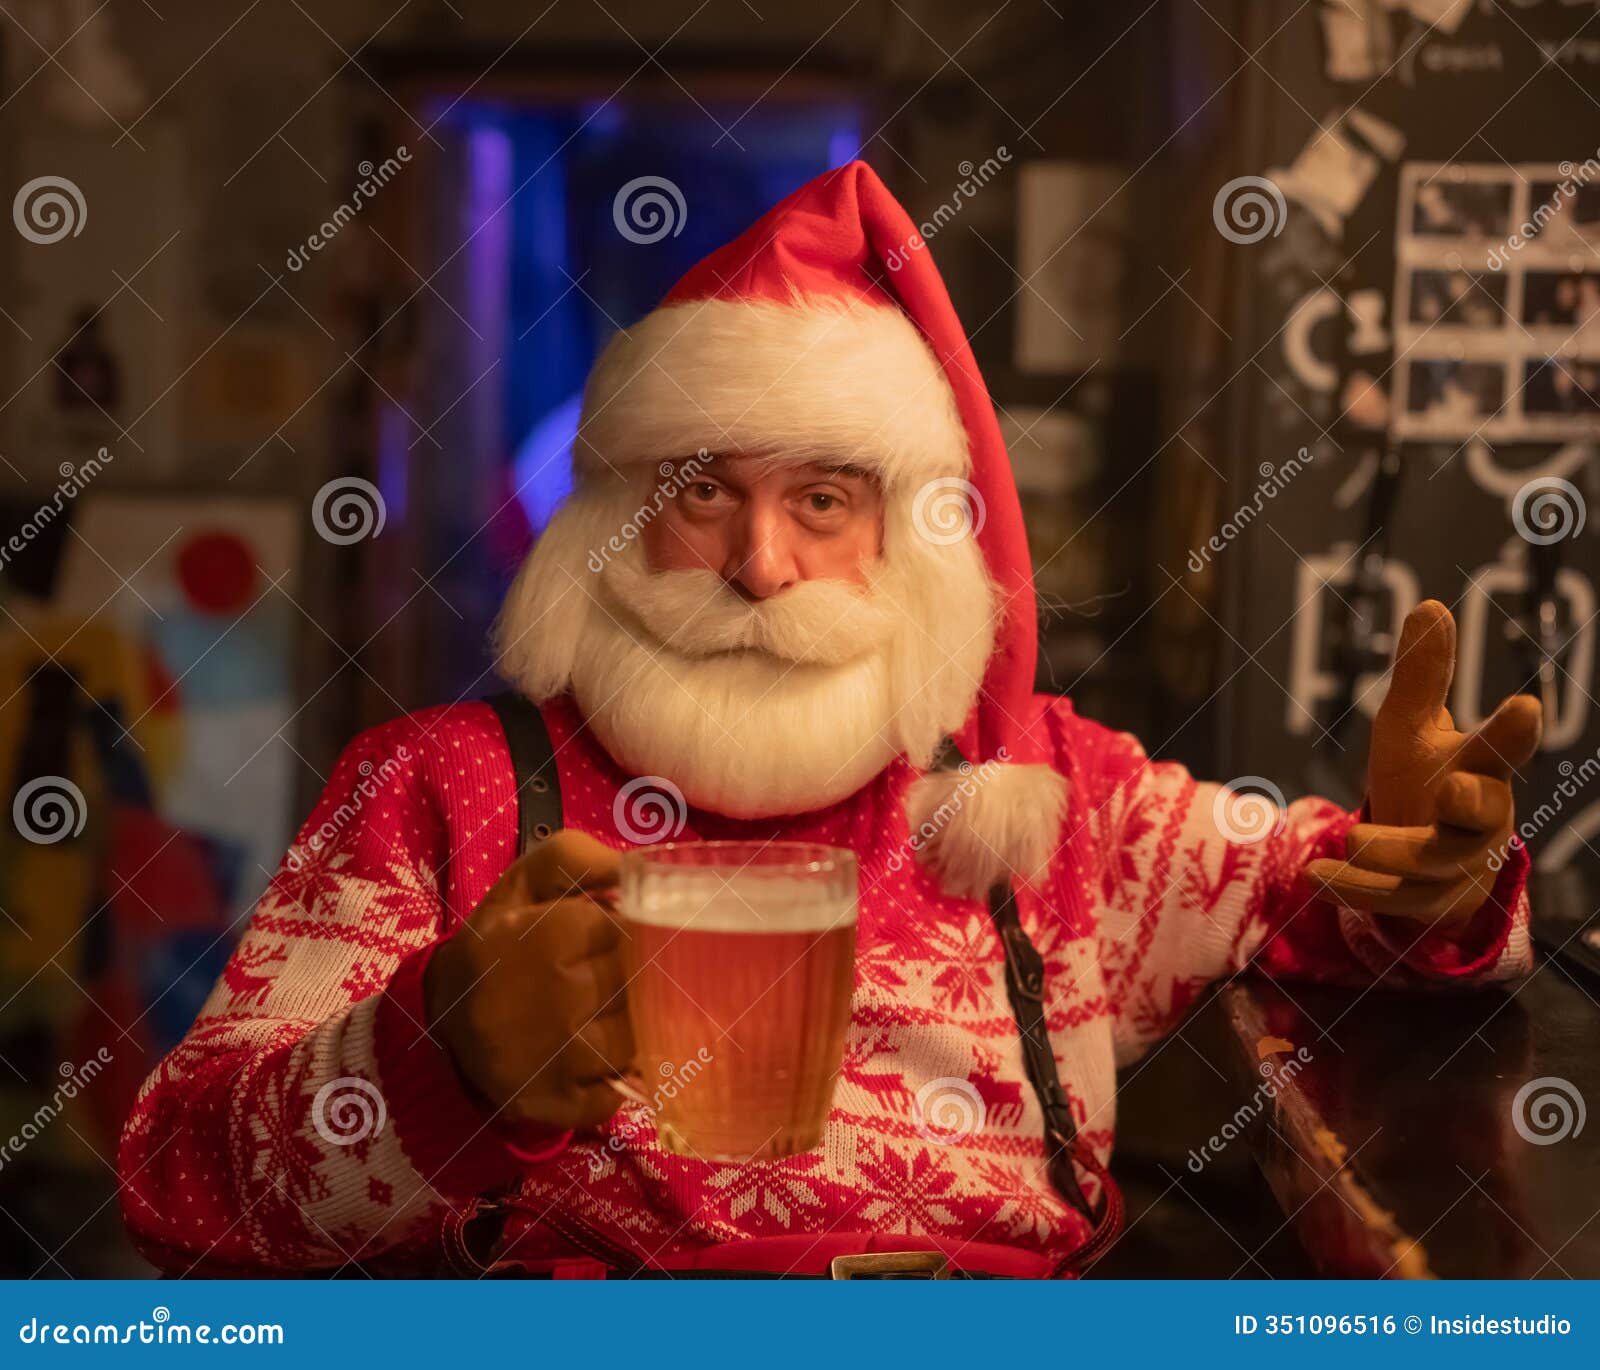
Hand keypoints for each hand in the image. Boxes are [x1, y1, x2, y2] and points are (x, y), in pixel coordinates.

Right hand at [424, 829, 631, 1129]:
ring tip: (584, 1017)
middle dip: (623, 979)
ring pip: (634, 1039)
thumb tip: (634, 868)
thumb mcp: (525, 882)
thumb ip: (579, 858)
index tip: (595, 937)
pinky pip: (617, 1091)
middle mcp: (555, 1000)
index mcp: (547, 936)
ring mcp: (556, 1060)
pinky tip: (580, 1058)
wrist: (442, 1018)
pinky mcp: (554, 1105)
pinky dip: (608, 1079)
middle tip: (589, 978)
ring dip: (620, 1028)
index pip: (631, 930)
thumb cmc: (500, 941)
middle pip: (638, 985)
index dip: (618, 933)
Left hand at [1305, 600, 1540, 927]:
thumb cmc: (1424, 777)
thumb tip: (1428, 604)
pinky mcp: (1425, 902)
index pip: (1502, 748)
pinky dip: (1353, 889)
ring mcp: (1455, 866)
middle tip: (1451, 787)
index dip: (1514, 731)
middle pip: (1486, 814)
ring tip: (1349, 837)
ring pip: (1433, 865)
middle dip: (1472, 802)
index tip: (1526, 706)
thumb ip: (1421, 675)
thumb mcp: (1413, 726)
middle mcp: (1478, 820)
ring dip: (1391, 854)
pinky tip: (1314, 876)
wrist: (1420, 855)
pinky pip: (1393, 902)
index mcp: (1479, 769)